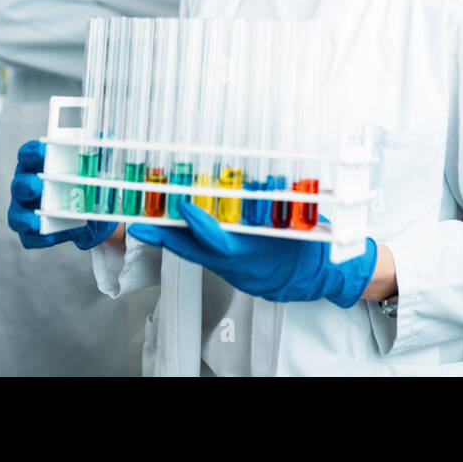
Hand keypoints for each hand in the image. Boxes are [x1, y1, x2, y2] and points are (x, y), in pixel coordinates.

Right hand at [7, 140, 116, 249]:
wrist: (88, 211)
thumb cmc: (81, 180)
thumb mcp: (89, 164)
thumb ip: (93, 150)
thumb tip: (105, 135)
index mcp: (37, 165)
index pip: (28, 154)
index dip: (32, 152)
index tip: (42, 150)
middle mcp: (27, 185)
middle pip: (19, 184)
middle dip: (26, 185)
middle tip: (37, 186)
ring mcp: (26, 209)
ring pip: (17, 214)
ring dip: (25, 218)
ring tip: (36, 222)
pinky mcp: (31, 231)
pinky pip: (28, 237)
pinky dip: (37, 238)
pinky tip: (49, 238)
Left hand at [129, 202, 377, 307]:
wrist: (322, 278)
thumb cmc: (316, 252)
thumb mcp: (304, 228)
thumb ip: (284, 207)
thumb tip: (262, 182)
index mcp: (256, 257)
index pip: (222, 242)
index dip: (201, 224)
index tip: (184, 206)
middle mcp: (239, 266)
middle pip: (196, 252)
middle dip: (166, 237)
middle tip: (140, 223)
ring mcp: (234, 270)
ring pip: (197, 253)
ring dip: (173, 237)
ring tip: (148, 221)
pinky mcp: (233, 268)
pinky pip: (205, 254)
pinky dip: (189, 240)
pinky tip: (176, 228)